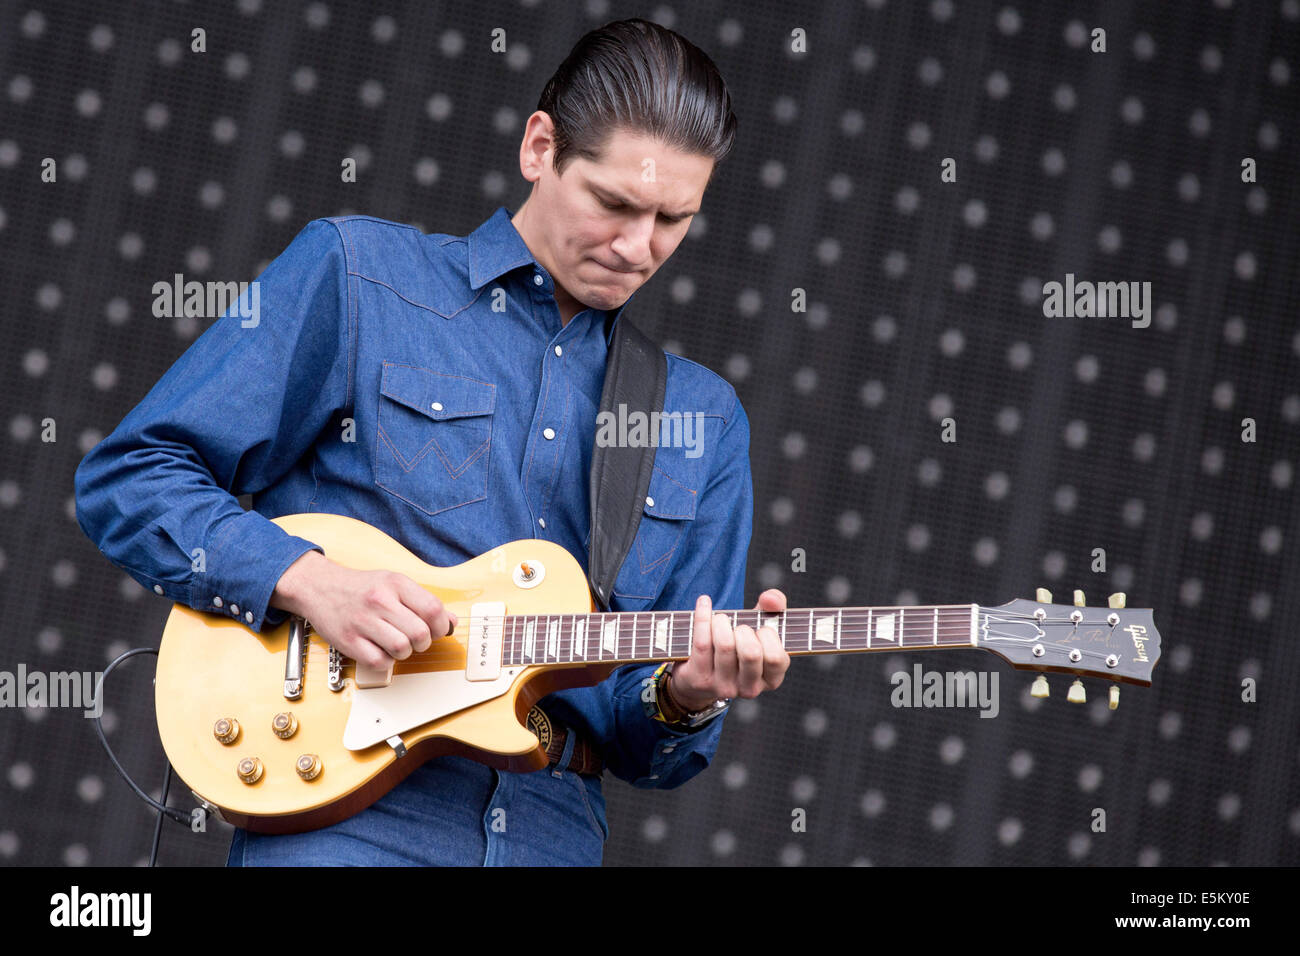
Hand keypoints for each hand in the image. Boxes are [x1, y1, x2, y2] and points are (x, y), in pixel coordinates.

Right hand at [271, 550, 456, 669]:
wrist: (319, 587)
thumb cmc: (361, 588)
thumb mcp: (394, 583)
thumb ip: (423, 601)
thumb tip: (451, 622)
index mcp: (395, 584)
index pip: (433, 609)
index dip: (442, 625)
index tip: (438, 630)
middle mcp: (379, 601)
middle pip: (420, 633)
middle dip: (424, 642)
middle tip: (416, 640)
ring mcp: (362, 622)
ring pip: (401, 648)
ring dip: (405, 653)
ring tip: (398, 645)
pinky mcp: (348, 641)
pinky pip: (379, 662)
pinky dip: (386, 661)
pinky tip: (381, 650)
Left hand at [666, 590, 790, 711]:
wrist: (700, 675)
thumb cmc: (738, 646)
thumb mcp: (760, 628)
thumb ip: (774, 608)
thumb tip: (771, 598)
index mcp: (771, 679)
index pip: (776, 658)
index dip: (768, 636)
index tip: (760, 629)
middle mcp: (749, 688)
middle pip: (751, 652)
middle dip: (743, 630)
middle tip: (738, 627)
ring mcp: (724, 687)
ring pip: (725, 645)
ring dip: (721, 621)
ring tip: (720, 619)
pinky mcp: (700, 680)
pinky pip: (702, 643)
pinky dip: (703, 617)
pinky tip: (704, 604)